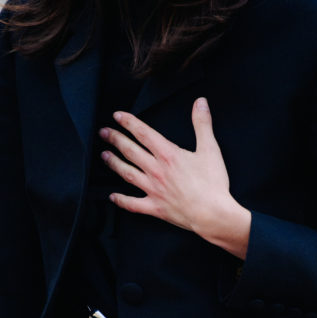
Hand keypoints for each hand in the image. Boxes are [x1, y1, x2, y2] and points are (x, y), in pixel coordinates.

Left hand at [99, 97, 250, 258]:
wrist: (212, 214)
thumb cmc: (212, 184)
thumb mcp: (210, 149)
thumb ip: (202, 124)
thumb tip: (200, 103)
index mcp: (168, 155)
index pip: (144, 133)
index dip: (129, 122)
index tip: (117, 116)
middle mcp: (156, 170)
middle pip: (130, 151)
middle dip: (115, 139)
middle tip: (103, 132)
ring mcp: (153, 189)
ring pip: (127, 174)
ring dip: (114, 163)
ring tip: (104, 155)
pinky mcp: (155, 207)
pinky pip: (133, 204)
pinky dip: (121, 200)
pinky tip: (112, 196)